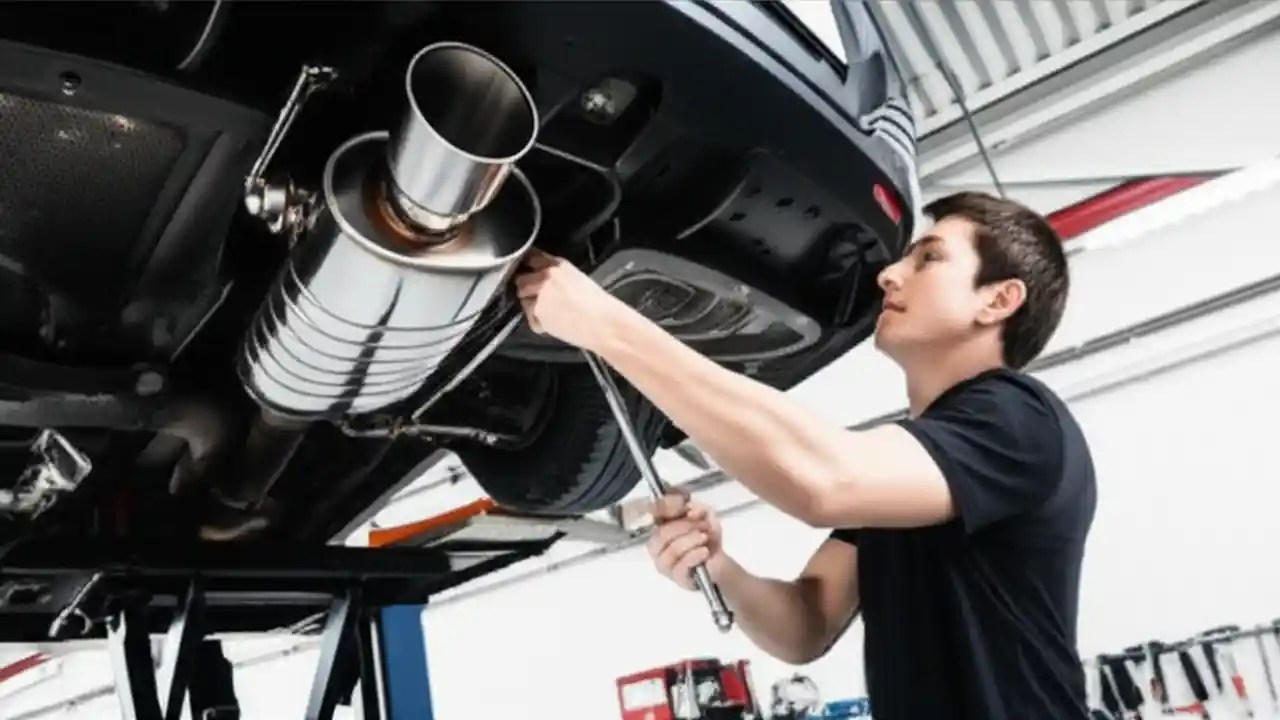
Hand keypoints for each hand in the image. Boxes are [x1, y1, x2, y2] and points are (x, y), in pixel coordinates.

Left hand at [514, 249, 628, 350]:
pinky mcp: (537, 312)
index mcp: (558, 264)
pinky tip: (555, 324)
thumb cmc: (598, 305)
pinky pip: (530, 318)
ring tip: (552, 314)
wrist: (603, 323)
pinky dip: (539, 323)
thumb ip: (558, 275)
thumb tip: (542, 278)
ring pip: (523, 300)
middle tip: (541, 300)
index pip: (532, 258)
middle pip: (521, 280)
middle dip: (527, 290)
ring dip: (532, 307)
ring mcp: (539, 294)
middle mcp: (545, 276)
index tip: (528, 272)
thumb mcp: (579, 278)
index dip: (528, 267)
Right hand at [647, 492, 724, 590]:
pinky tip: (704, 552)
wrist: (719, 563)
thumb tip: (691, 511)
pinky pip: (680, 567)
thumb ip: (699, 509)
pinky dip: (694, 556)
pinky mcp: (677, 578)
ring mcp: (665, 564)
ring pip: (671, 550)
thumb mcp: (707, 518)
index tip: (680, 504)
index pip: (653, 514)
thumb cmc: (708, 538)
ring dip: (690, 541)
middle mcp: (657, 545)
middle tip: (702, 526)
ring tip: (705, 538)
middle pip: (662, 534)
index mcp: (661, 526)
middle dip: (684, 527)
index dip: (662, 507)